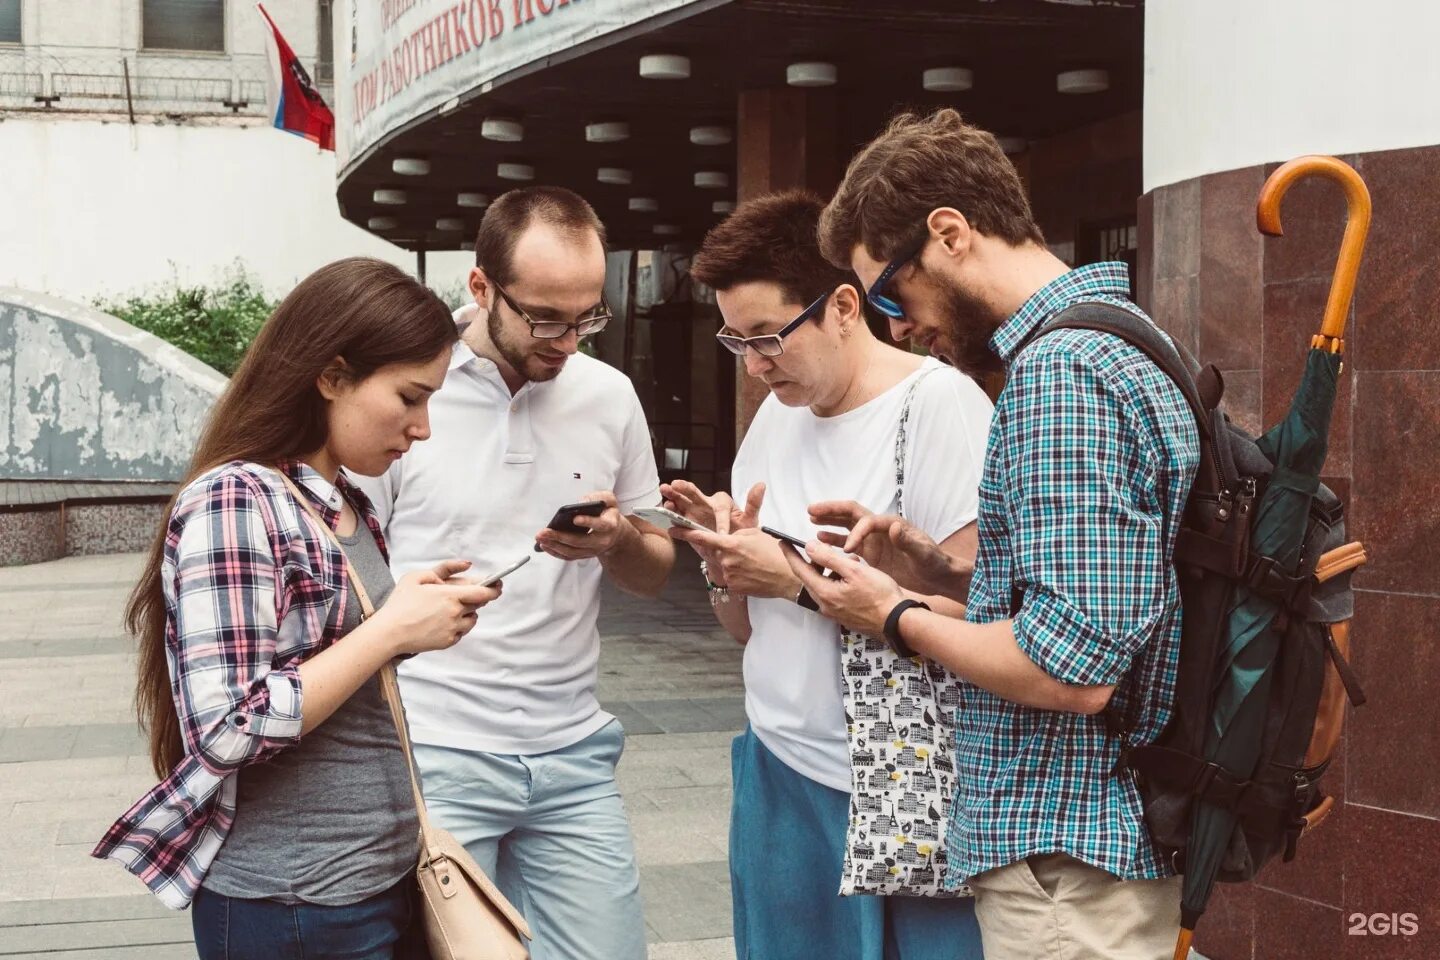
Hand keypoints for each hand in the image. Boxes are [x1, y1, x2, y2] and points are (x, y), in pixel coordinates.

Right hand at [374, 559, 501, 655]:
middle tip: (460, 596)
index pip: (483, 593)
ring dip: (466, 613)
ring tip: (447, 610)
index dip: (494, 589)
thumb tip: (467, 564)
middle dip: (474, 599)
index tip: (498, 585)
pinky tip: (440, 622)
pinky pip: (461, 632)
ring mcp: (453, 629)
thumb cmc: (400, 603)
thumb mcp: (417, 576)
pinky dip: (457, 626)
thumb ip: (445, 568)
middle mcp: (456, 613)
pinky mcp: (449, 642)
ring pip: (472, 619)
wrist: (389, 632)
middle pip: (478, 605)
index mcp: (450, 595)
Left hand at [534, 491, 629, 560]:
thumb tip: (582, 502)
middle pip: (581, 541)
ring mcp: (592, 550)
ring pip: (573, 552)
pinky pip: (569, 557)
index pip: (601, 525)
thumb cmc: (607, 512)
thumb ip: (599, 497)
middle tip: (545, 532)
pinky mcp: (584, 554)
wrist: (614, 531)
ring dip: (555, 546)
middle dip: (561, 537)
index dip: (588, 522)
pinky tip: (545, 545)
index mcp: (610, 525)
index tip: (575, 519)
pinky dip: (556, 552)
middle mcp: (602, 541)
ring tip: (541, 539)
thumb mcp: (609, 500)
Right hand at [661, 480, 764, 534]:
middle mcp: (706, 504)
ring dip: (672, 497)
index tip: (722, 533)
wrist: (728, 553)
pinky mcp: (686, 523)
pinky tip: (664, 510)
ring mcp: (694, 513)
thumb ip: (753, 504)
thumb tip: (761, 484)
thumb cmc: (740, 535)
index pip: (720, 508)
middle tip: (675, 485)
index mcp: (722, 503)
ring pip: (682, 502)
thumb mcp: (750, 521)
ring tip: (665, 493)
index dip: (720, 520)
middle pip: (694, 493)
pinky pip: (677, 518)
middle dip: (684, 489)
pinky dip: (671, 514)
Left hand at [669, 484, 793, 596]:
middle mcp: (727, 560)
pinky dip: (738, 573)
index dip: (685, 533)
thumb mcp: (755, 533)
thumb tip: (725, 538)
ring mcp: (729, 575)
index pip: (703, 537)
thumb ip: (735, 533)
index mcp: (731, 544)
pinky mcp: (734, 586)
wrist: (787, 577)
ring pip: (723, 565)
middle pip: (716, 552)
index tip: (672, 529)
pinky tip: (752, 573)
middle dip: (725, 550)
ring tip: (753, 563)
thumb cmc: (774, 552)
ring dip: (733, 562)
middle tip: (744, 553)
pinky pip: (730, 577)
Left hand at [780, 540, 905, 635]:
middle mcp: (826, 605)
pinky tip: (854, 576)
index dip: (790, 554)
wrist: (898, 622)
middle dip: (812, 562)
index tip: (782, 542)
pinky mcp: (845, 616)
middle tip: (816, 548)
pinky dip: (838, 581)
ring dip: (830, 571)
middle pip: (810, 579)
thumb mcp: (854, 570)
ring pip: (824, 586)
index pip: (800, 570)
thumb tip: (809, 547)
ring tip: (847, 561)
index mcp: (825, 593)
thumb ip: (829, 557)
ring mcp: (835, 613)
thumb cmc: (880, 596)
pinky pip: (834, 594)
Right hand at [809, 500, 970, 596]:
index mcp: (891, 524)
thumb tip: (894, 526)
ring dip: (829, 521)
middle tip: (811, 510)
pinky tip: (821, 539)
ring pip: (847, 525)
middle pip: (851, 513)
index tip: (848, 549)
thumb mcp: (923, 553)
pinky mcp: (871, 552)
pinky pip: (848, 541)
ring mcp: (874, 539)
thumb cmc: (933, 562)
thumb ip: (909, 541)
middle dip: (831, 511)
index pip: (866, 521)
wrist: (937, 576)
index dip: (855, 533)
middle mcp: (880, 528)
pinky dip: (835, 539)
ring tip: (811, 519)